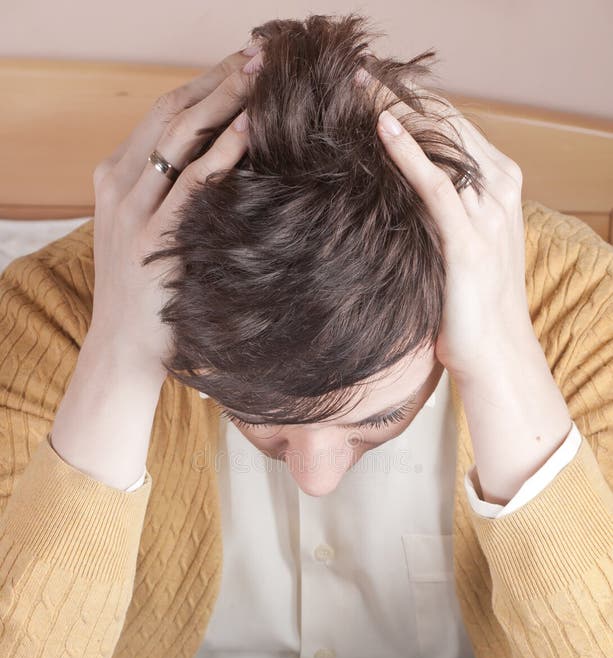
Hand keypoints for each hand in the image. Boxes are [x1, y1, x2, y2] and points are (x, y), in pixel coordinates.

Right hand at [88, 45, 263, 380]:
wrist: (123, 349)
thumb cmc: (147, 294)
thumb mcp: (145, 233)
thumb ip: (166, 196)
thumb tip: (220, 162)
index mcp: (114, 178)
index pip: (161, 114)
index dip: (203, 83)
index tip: (241, 63)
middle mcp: (118, 186)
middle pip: (170, 112)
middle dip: (218, 77)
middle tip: (261, 53)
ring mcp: (132, 212)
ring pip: (178, 136)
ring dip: (224, 99)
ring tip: (262, 76)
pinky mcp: (153, 239)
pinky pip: (192, 183)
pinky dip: (221, 151)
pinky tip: (250, 128)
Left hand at [358, 70, 535, 381]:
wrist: (493, 353)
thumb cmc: (468, 303)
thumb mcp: (455, 242)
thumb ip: (440, 209)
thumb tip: (394, 185)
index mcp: (497, 184)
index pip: (453, 126)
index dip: (413, 101)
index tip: (371, 87)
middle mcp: (497, 189)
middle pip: (447, 123)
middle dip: (401, 95)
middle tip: (356, 75)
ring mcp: (487, 213)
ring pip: (442, 143)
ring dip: (397, 110)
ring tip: (357, 87)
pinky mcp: (468, 241)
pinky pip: (436, 184)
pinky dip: (409, 152)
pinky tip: (382, 127)